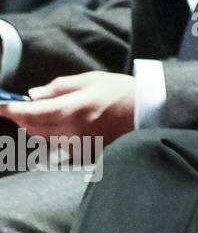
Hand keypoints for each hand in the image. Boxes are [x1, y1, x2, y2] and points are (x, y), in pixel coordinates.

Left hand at [0, 72, 135, 141]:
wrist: (148, 113)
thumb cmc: (121, 91)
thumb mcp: (90, 80)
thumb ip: (59, 87)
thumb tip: (34, 95)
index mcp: (70, 111)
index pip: (28, 114)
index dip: (10, 109)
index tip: (2, 105)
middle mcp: (69, 132)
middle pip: (31, 128)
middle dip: (22, 117)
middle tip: (23, 106)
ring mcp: (77, 146)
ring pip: (43, 138)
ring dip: (37, 126)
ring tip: (48, 112)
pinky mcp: (84, 153)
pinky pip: (58, 145)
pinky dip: (53, 134)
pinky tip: (65, 124)